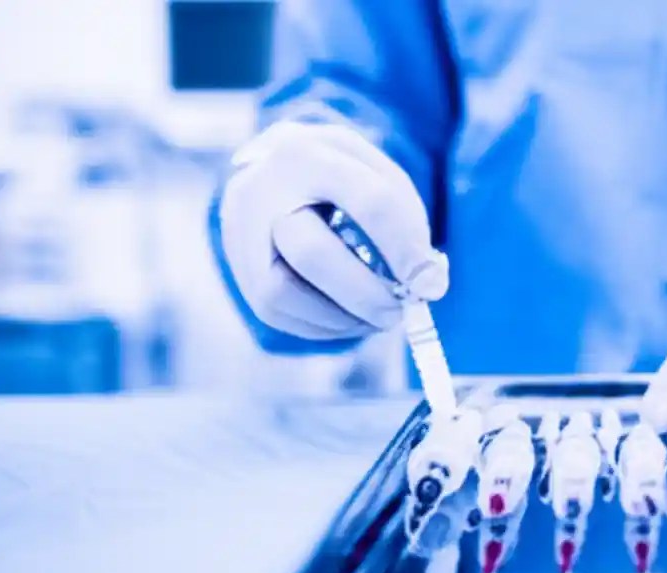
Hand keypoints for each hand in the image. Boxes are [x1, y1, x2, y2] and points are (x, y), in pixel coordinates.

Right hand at [219, 121, 448, 339]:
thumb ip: (407, 223)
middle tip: (398, 313)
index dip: (404, 250)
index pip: (368, 203)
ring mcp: (238, 229)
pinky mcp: (236, 265)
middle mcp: (262, 188)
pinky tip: (349, 318)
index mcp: (311, 153)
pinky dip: (320, 325)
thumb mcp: (378, 176)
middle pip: (312, 253)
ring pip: (282, 292)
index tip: (430, 285)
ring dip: (338, 318)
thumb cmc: (341, 177)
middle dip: (364, 294)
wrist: (277, 168)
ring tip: (374, 318)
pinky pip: (274, 311)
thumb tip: (427, 285)